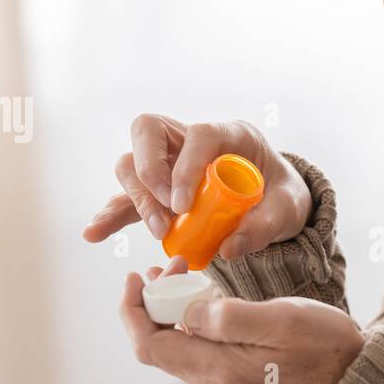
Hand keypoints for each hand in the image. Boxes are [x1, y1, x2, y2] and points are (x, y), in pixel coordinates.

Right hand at [82, 114, 312, 259]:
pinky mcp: (159, 189)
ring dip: (137, 197)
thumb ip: (265, 226)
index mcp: (230, 134)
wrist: (278, 202)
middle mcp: (192, 140)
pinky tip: (95, 233)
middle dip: (150, 173)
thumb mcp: (288, 208)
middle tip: (168, 214)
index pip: (199, 134)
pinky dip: (113, 213)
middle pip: (148, 134)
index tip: (183, 204)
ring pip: (132, 163)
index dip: (185, 165)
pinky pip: (128, 197)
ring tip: (159, 230)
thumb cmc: (282, 196)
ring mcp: (170, 162)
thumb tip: (228, 250)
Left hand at [120, 266, 364, 383]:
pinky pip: (198, 348)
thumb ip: (228, 317)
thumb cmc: (324, 346)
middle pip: (158, 345)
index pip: (149, 345)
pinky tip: (206, 296)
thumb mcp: (280, 320)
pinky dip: (191, 319)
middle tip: (171, 264)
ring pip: (177, 345)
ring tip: (184, 272)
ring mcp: (223, 382)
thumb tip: (185, 311)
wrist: (354, 380)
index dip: (133, 310)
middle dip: (152, 302)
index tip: (136, 276)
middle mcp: (212, 382)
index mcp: (217, 369)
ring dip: (171, 308)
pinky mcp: (235, 376)